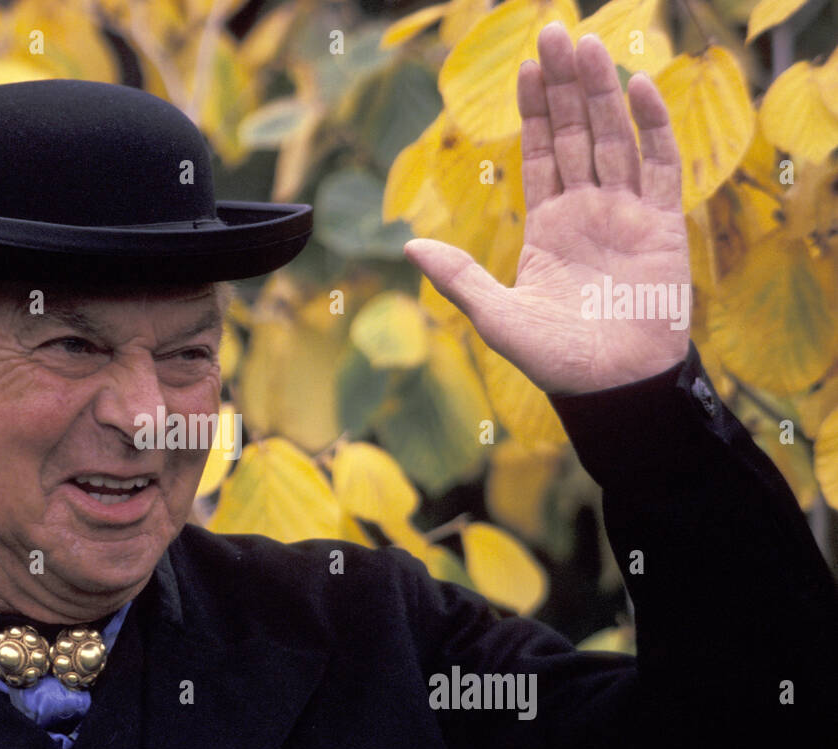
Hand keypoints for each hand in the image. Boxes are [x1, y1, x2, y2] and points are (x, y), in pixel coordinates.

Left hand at [404, 23, 691, 395]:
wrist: (614, 387)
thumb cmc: (555, 360)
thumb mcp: (496, 316)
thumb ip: (459, 276)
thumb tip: (409, 244)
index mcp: (548, 227)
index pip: (540, 154)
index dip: (535, 110)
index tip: (525, 65)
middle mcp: (587, 211)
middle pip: (577, 133)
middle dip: (565, 84)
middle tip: (554, 28)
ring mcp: (627, 214)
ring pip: (615, 138)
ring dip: (602, 92)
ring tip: (587, 43)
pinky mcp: (664, 226)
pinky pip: (661, 166)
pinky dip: (652, 127)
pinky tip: (638, 87)